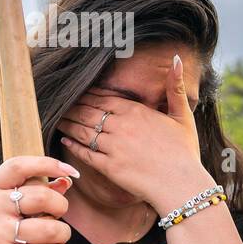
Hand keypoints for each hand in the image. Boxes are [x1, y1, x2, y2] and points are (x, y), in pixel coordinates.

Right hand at [0, 155, 78, 243]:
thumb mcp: (5, 210)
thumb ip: (33, 193)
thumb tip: (65, 181)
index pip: (20, 165)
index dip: (48, 164)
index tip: (69, 172)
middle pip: (44, 197)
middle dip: (60, 208)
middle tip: (55, 218)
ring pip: (52, 228)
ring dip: (61, 236)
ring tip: (52, 241)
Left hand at [56, 53, 209, 211]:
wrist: (182, 184)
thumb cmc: (184, 152)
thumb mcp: (183, 116)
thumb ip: (175, 88)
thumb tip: (177, 59)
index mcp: (136, 111)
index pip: (104, 98)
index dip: (88, 95)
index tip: (78, 93)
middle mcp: (121, 126)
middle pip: (88, 112)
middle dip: (73, 107)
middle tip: (60, 104)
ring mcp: (113, 147)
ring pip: (83, 131)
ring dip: (68, 124)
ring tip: (58, 119)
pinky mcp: (109, 167)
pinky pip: (85, 153)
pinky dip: (73, 145)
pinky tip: (65, 140)